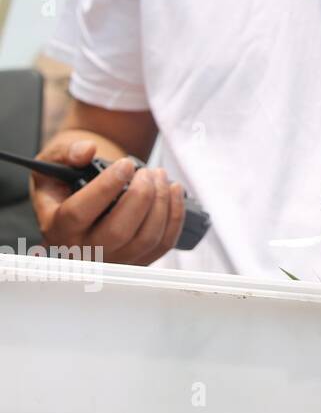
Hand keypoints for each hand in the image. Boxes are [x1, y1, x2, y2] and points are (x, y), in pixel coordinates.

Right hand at [30, 135, 184, 265]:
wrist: (75, 203)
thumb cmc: (65, 184)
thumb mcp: (53, 165)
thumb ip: (65, 153)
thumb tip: (87, 151)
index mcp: (57, 227)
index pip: (79, 214)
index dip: (106, 187)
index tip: (126, 164)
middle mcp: (83, 251)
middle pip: (118, 231)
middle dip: (140, 196)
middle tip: (147, 172)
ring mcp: (113, 260)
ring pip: (146, 238)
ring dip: (161, 202)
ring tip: (159, 175)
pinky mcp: (138, 261)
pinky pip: (163, 243)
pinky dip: (175, 215)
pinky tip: (173, 191)